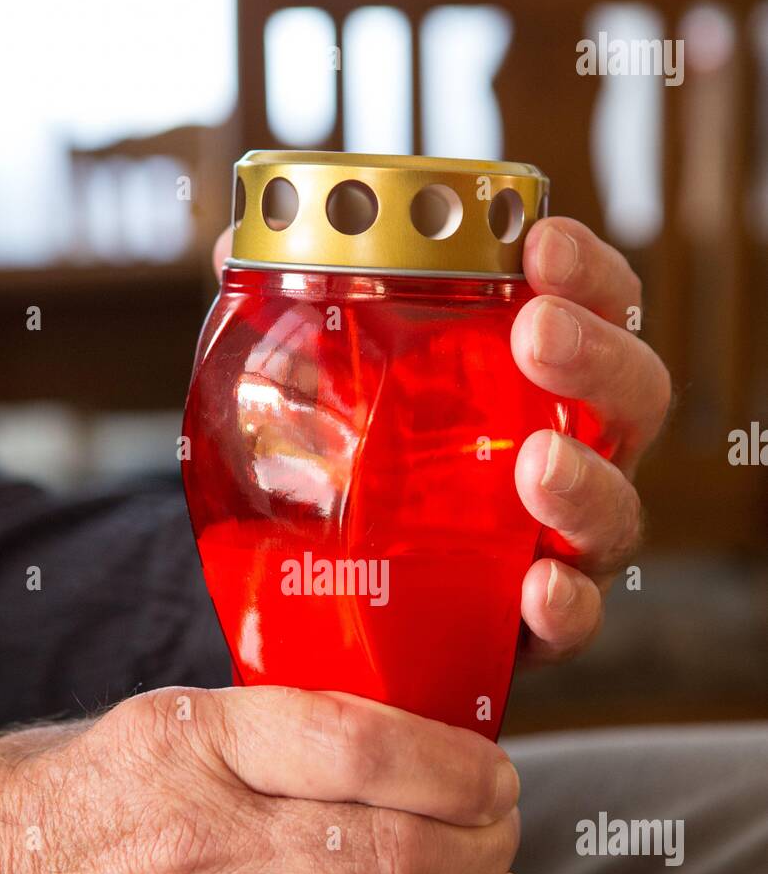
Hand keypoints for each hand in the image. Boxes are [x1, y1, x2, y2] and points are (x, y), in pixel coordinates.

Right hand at [0, 687, 531, 873]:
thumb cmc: (28, 813)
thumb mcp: (127, 732)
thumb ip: (241, 736)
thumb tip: (362, 742)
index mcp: (186, 743)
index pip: (356, 741)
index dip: (448, 759)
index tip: (487, 767)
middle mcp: (205, 837)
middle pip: (388, 839)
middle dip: (479, 837)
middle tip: (508, 831)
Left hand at [213, 221, 671, 665]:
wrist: (335, 615)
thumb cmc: (356, 487)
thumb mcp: (320, 401)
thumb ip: (294, 321)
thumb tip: (242, 245)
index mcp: (529, 387)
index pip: (592, 309)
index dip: (585, 271)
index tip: (540, 242)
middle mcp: (567, 457)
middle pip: (631, 399)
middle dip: (596, 357)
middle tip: (535, 333)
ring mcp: (559, 547)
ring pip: (616, 510)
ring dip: (588, 482)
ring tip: (537, 465)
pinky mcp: (532, 631)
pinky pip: (575, 620)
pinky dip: (566, 605)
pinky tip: (537, 587)